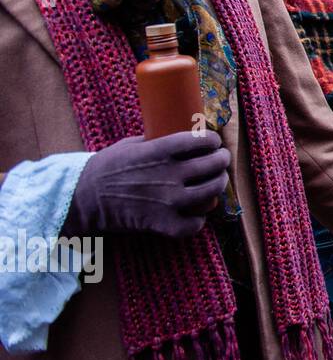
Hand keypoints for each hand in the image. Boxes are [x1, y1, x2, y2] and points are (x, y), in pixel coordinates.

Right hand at [66, 130, 229, 237]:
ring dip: (218, 185)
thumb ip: (158, 141)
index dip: (213, 140)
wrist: (83, 199)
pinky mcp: (163, 223)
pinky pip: (195, 224)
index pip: (203, 140)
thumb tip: (181, 135)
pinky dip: (199, 219)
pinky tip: (196, 213)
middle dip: (221, 160)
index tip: (213, 141)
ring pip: (212, 191)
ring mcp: (169, 200)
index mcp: (161, 151)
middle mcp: (170, 174)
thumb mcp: (132, 145)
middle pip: (214, 165)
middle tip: (220, 160)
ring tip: (216, 181)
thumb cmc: (106, 168)